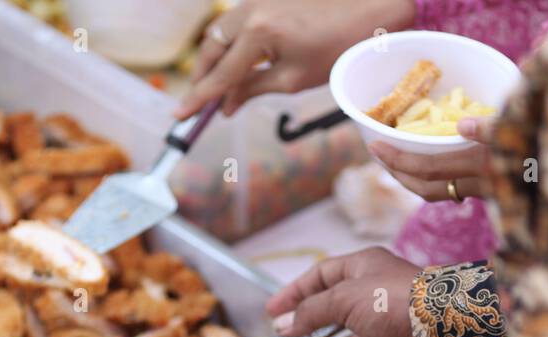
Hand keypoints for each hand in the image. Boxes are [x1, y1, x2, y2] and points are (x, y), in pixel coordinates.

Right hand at [176, 0, 415, 118]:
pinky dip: (230, 46)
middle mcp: (250, 9)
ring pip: (220, 34)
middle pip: (211, 48)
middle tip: (200, 105)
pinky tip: (236, 66)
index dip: (199, 99)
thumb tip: (225, 105)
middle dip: (203, 78)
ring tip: (218, 89)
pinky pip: (236, 23)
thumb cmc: (336, 47)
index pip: (221, 73)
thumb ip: (252, 89)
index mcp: (258, 32)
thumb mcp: (293, 79)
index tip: (180, 116)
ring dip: (215, 61)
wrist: (367, 12)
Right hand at [266, 247, 428, 336]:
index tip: (271, 313)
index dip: (294, 294)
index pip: (320, 278)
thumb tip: (285, 325)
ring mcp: (381, 331)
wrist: (448, 331)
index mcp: (361, 270)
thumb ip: (311, 311)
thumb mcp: (345, 298)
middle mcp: (370, 298)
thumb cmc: (394, 301)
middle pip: (329, 319)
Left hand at [369, 116, 495, 201]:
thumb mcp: (517, 126)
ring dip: (411, 180)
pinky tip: (425, 165)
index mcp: (481, 166)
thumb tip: (463, 125)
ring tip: (393, 162)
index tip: (375, 146)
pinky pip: (450, 190)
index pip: (428, 168)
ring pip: (436, 193)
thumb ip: (492, 127)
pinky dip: (429, 179)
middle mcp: (478, 185)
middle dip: (398, 174)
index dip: (398, 159)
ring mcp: (484, 192)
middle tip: (378, 157)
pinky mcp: (491, 191)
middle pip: (425, 188)